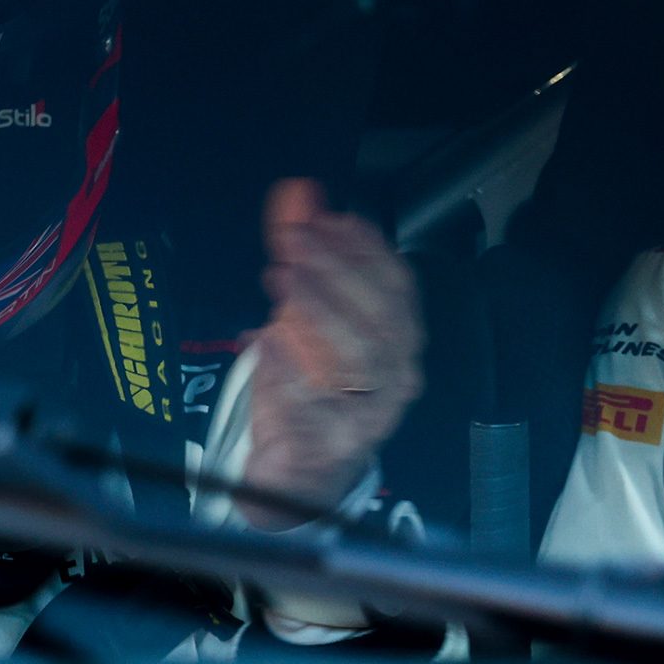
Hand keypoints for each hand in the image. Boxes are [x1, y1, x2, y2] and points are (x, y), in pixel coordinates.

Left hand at [236, 179, 422, 531]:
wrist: (302, 469)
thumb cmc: (312, 385)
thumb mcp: (308, 316)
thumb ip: (307, 256)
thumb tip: (298, 194)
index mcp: (400, 340)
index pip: (398, 286)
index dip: (366, 249)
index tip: (329, 219)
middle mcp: (397, 376)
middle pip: (380, 319)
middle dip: (338, 272)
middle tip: (294, 241)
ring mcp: (369, 414)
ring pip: (356, 361)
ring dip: (318, 312)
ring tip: (280, 279)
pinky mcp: (331, 444)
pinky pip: (313, 405)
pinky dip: (289, 369)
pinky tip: (263, 338)